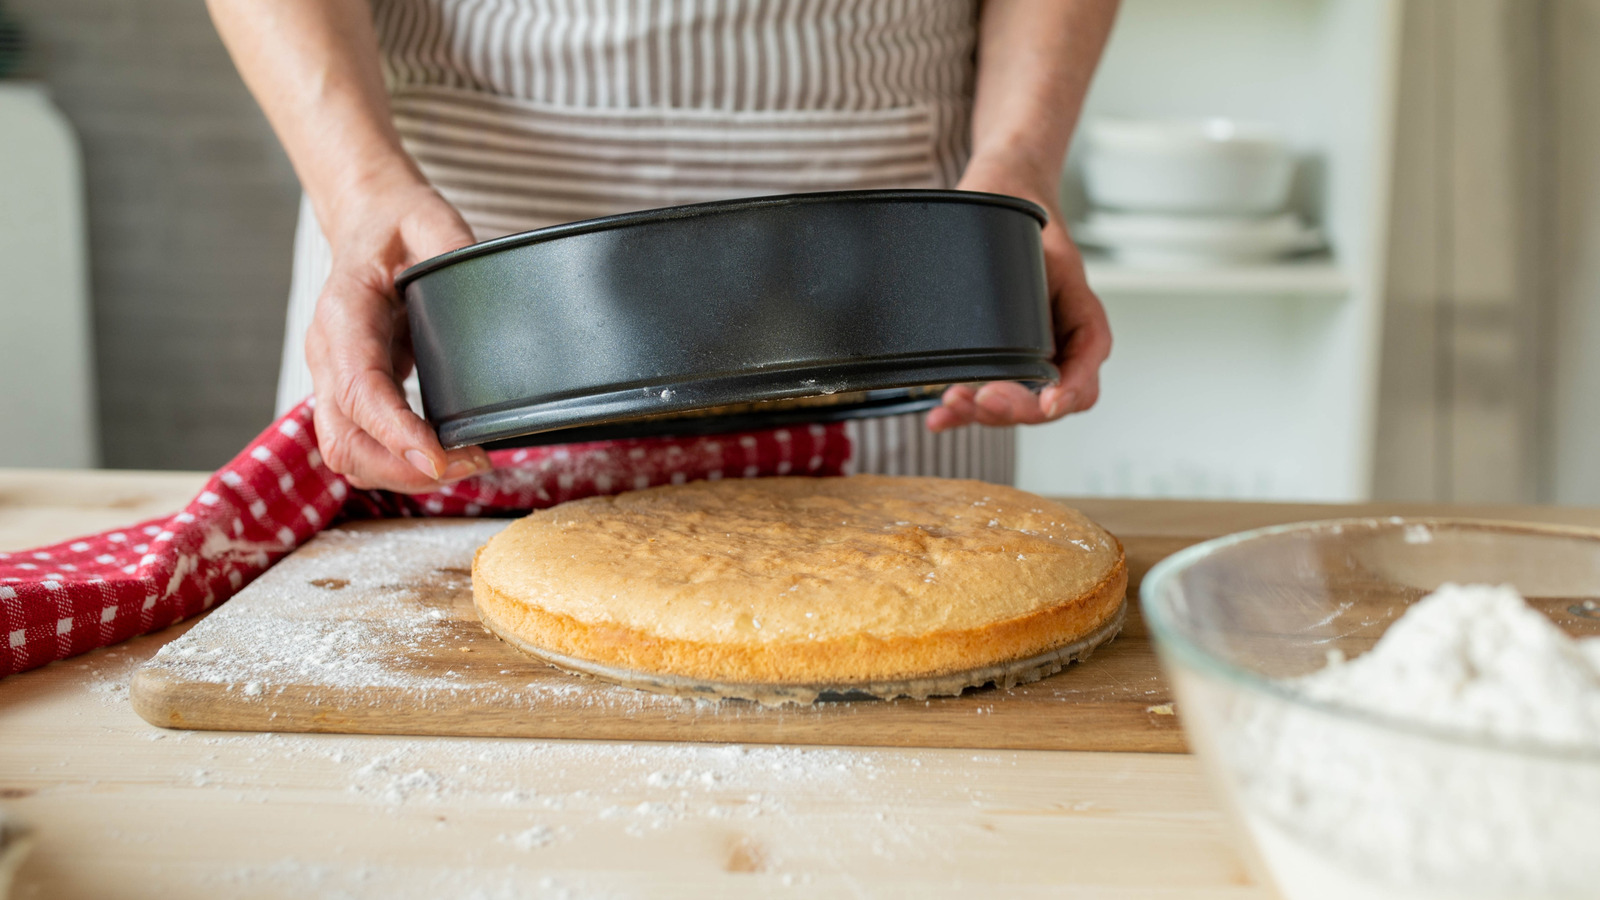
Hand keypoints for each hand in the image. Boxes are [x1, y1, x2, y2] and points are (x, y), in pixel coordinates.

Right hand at [305, 176, 490, 491]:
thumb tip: (482, 280)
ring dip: (401, 474)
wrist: (368, 221)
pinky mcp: (348, 392)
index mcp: (343, 313)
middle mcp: (327, 354)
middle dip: (404, 468)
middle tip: (472, 464)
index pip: (359, 390)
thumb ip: (451, 246)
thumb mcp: (429, 218)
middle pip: (345, 439)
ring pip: (347, 453)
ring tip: (466, 465)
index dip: (396, 434)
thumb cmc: (397, 223)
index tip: (440, 460)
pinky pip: (361, 444)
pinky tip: (445, 457)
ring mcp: (332, 378)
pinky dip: (398, 463)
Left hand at [927, 158, 1111, 431]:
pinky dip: (960, 412)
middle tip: (983, 398)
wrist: (1002, 194)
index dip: (1069, 391)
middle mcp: (1057, 347)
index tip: (1047, 401)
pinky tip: (937, 418)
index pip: (1086, 368)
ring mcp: (1026, 358)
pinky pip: (982, 397)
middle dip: (1015, 407)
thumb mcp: (1032, 240)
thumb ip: (1027, 275)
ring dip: (983, 414)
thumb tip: (1002, 311)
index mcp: (1080, 320)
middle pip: (1049, 401)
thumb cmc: (1023, 217)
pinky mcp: (992, 362)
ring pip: (1016, 405)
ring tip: (952, 403)